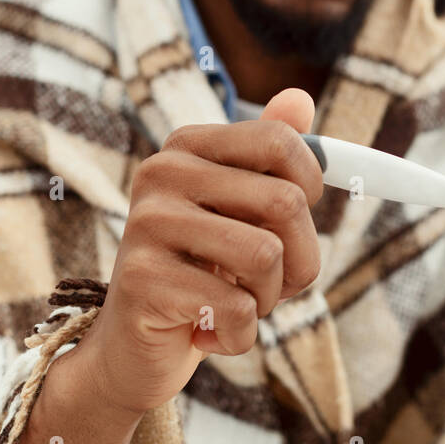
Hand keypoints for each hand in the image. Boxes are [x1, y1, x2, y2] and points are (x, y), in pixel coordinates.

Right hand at [77, 87, 324, 417]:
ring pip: (266, 256)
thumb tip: (301, 98)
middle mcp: (162, 172)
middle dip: (299, 260)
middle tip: (267, 284)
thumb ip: (271, 155)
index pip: (281, 142)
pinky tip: (207, 334)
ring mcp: (147, 223)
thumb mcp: (242, 212)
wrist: (134, 346)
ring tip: (234, 305)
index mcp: (189, 146)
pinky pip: (236, 307)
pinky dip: (238, 335)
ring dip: (266, 300)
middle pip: (286, 203)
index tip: (290, 224)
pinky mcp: (142, 279)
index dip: (310, 189)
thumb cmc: (202, 272)